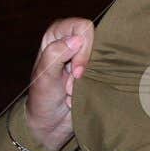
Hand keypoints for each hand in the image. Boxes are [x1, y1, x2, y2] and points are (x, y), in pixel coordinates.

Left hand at [22, 17, 93, 150]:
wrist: (50, 124)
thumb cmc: (42, 98)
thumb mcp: (44, 77)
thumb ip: (55, 54)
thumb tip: (76, 40)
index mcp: (57, 34)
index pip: (82, 27)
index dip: (83, 48)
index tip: (75, 71)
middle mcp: (72, 40)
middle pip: (97, 40)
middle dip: (87, 66)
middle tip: (73, 82)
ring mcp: (84, 55)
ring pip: (104, 57)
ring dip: (89, 78)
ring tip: (73, 90)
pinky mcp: (95, 70)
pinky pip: (107, 71)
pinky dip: (94, 85)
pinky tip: (79, 94)